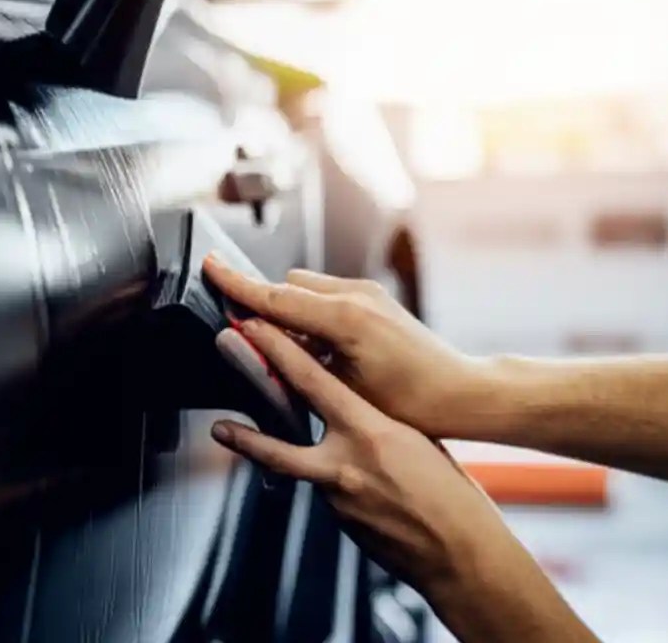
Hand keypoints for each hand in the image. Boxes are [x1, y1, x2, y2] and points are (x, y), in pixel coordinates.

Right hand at [204, 255, 479, 438]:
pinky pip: (327, 296)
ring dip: (292, 313)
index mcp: (344, 317)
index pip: (275, 295)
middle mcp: (355, 295)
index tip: (209, 266)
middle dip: (267, 309)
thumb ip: (297, 361)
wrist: (458, 393)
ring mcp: (367, 293)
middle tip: (254, 342)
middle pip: (287, 288)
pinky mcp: (374, 299)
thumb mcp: (342, 388)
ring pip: (306, 291)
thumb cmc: (409, 401)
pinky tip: (322, 350)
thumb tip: (262, 345)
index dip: (236, 283)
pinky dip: (313, 316)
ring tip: (296, 354)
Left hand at [209, 317, 490, 594]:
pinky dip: (334, 486)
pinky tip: (358, 490)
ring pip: (302, 470)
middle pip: (278, 442)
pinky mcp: (341, 525)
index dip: (278, 352)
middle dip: (244, 431)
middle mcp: (345, 464)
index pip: (312, 382)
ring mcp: (338, 500)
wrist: (463, 556)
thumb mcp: (418, 441)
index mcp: (371, 431)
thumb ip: (380, 424)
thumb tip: (356, 412)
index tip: (252, 329)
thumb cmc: (454, 496)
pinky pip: (328, 496)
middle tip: (217, 422)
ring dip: (288, 457)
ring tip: (244, 441)